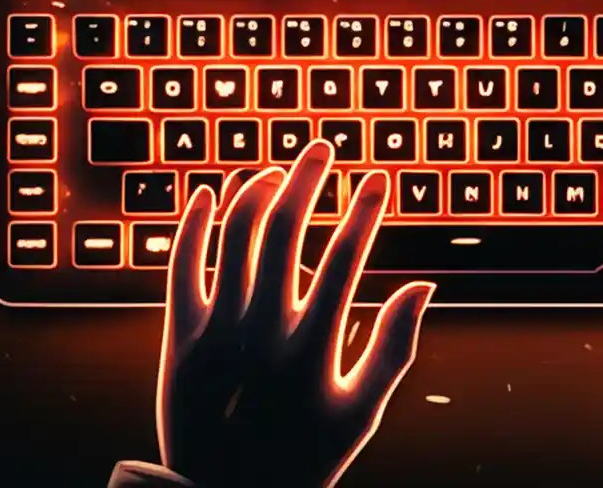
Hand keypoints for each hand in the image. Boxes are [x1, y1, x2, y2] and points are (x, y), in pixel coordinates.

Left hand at [157, 140, 434, 486]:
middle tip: (323, 147)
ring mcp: (214, 332)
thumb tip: (425, 285)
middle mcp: (262, 332)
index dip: (366, 210)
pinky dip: (191, 225)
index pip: (346, 258)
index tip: (380, 178)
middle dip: (308, 177)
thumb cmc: (305, 456)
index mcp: (313, 349)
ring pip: (232, 236)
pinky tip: (206, 195)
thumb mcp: (361, 411)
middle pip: (285, 229)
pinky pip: (180, 266)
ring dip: (254, 191)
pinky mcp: (176, 339)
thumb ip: (394, 347)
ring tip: (276, 171)